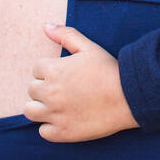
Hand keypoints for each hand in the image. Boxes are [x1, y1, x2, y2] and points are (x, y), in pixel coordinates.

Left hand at [24, 25, 138, 142]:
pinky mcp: (62, 133)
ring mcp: (54, 114)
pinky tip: (66, 120)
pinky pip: (43, 131)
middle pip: (32, 89)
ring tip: (59, 105)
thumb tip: (45, 26)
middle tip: (67, 90)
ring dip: (41, 108)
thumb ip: (66, 35)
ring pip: (30, 110)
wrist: (129, 98)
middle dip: (46, 88)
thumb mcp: (89, 47)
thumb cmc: (109, 70)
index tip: (67, 75)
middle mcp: (49, 92)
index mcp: (53, 70)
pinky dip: (51, 127)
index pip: (37, 69)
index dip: (51, 71)